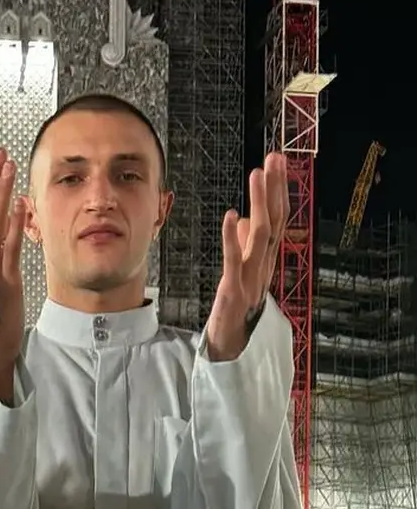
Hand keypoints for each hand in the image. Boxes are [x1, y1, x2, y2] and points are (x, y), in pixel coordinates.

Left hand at [205, 153, 288, 361]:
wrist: (230, 350)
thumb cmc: (235, 312)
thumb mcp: (240, 272)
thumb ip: (243, 246)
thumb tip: (242, 219)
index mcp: (265, 262)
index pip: (277, 221)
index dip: (278, 193)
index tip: (276, 165)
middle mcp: (263, 267)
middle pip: (275, 222)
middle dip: (276, 189)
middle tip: (276, 158)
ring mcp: (251, 279)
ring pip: (261, 236)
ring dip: (260, 203)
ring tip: (258, 175)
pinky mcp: (233, 291)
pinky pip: (234, 261)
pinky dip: (233, 238)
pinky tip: (231, 217)